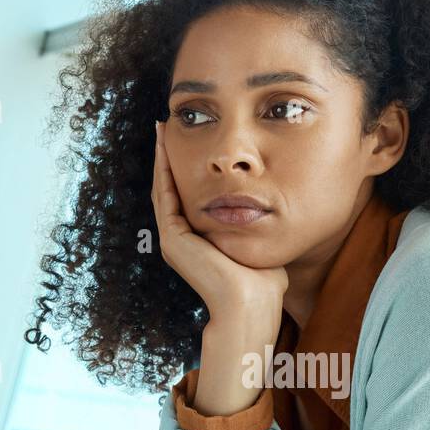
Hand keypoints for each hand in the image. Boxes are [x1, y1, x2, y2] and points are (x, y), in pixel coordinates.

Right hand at [151, 119, 286, 321]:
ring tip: (162, 129)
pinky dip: (164, 172)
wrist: (252, 304)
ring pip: (163, 190)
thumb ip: (256, 226)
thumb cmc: (264, 283)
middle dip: (168, 158)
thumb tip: (268, 209)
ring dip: (162, 159)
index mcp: (199, 243)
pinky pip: (165, 198)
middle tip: (166, 126)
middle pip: (170, 190)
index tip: (190, 142)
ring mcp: (174, 241)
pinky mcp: (173, 240)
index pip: (188, 198)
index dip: (186, 170)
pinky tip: (166, 150)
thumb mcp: (258, 243)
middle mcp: (182, 241)